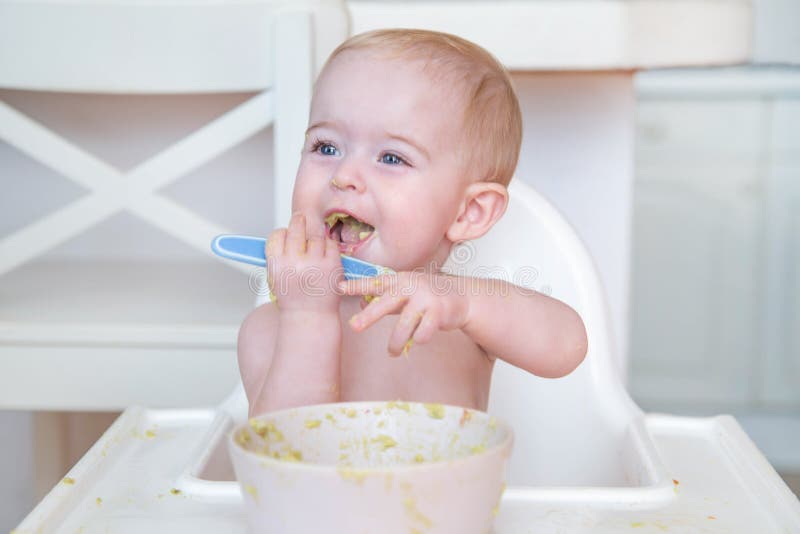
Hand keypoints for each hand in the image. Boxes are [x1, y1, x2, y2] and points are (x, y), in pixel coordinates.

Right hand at [266, 212, 342, 314]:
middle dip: (298, 221)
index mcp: (277, 265)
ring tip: (313, 246)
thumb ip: (279, 256)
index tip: (285, 233)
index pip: (277, 235)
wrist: (310, 316)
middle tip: (300, 218)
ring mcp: (314, 263)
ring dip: (314, 237)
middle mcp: (294, 262)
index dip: (282, 232)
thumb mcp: (276, 278)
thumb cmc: (293, 297)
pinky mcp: (332, 265)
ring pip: (315, 235)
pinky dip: (329, 245)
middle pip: (296, 228)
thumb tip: (285, 232)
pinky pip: (331, 244)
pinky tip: (325, 253)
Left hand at [338, 272, 469, 355]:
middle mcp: (412, 287)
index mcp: (401, 280)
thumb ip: (385, 299)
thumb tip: (361, 304)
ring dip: (395, 343)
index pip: (375, 283)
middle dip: (369, 316)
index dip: (357, 285)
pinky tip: (419, 339)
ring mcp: (426, 299)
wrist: (462, 297)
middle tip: (353, 327)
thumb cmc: (428, 296)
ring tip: (391, 352)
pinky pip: (421, 334)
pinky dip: (418, 340)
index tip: (339, 287)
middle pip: (386, 303)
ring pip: (404, 326)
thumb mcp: (406, 292)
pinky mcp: (438, 313)